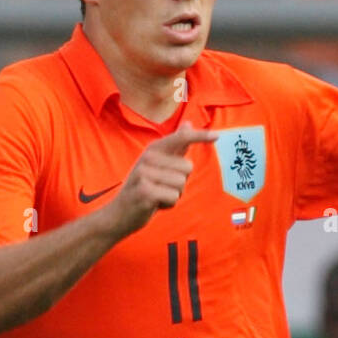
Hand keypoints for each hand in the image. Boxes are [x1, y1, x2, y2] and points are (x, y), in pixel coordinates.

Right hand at [106, 122, 218, 238]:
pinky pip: (174, 197)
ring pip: (181, 184)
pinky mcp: (145, 191)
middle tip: (162, 187)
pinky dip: (168, 205)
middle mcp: (148, 157)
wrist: (119, 213)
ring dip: (174, 195)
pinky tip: (154, 204)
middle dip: (180, 182)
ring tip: (158, 196)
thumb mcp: (157, 164)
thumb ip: (175, 145)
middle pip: (187, 168)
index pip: (181, 138)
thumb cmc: (143, 188)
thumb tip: (188, 124)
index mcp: (153, 149)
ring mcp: (145, 173)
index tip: (217, 135)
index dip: (200, 136)